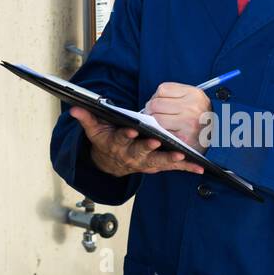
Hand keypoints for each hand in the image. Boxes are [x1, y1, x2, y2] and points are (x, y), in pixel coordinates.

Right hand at [69, 107, 202, 176]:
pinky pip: (172, 166)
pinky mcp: (157, 165)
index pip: (120, 139)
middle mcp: (131, 155)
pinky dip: (186, 166)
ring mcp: (145, 162)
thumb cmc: (106, 141)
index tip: (130, 129)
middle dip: (148, 147)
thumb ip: (87, 119)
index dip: (125, 135)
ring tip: (182, 155)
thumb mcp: (94, 130)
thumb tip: (74, 108)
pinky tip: (199, 166)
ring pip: (158, 161)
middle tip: (157, 142)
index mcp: (117, 144)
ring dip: (170, 159)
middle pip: (140, 152)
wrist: (111, 163)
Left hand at [143, 83, 211, 154]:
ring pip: (156, 118)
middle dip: (151, 110)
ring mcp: (189, 123)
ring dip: (154, 122)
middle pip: (156, 104)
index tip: (159, 103)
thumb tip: (150, 101)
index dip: (156, 96)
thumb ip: (175, 95)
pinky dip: (161, 133)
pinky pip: (162, 132)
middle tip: (155, 115)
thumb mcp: (194, 99)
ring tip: (161, 124)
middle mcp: (192, 107)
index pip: (162, 89)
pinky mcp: (185, 138)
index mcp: (194, 94)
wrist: (219, 137)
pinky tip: (168, 133)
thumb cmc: (201, 117)